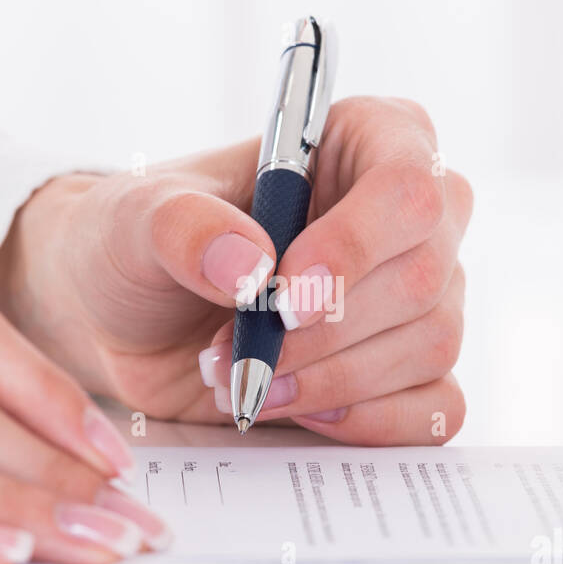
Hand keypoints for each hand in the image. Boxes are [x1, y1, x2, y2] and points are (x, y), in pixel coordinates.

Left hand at [0, 97, 472, 444]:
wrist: (125, 318)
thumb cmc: (140, 242)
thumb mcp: (136, 218)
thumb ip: (184, 227)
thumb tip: (251, 266)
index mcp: (366, 141)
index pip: (408, 186)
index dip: (355, 248)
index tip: (286, 300)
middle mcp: (410, 216)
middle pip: (422, 277)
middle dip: (323, 334)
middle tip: (235, 353)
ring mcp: (422, 295)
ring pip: (430, 345)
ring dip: (328, 380)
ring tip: (242, 380)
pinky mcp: (409, 369)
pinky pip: (438, 407)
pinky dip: (366, 422)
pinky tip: (295, 407)